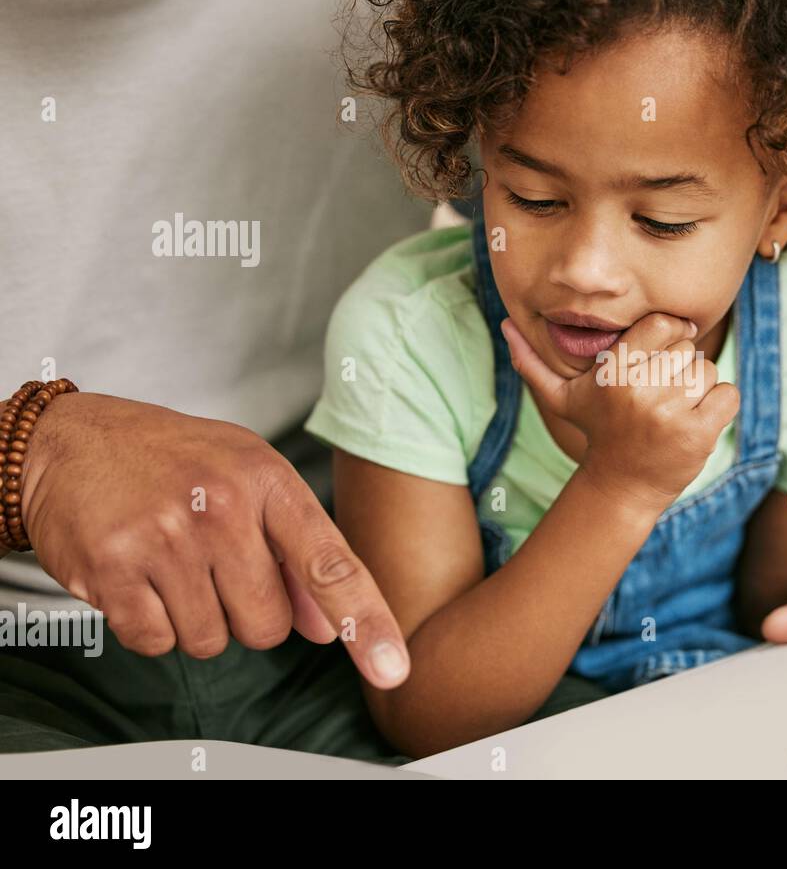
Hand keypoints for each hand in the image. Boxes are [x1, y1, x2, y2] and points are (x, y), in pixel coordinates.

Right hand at [19, 392, 409, 687]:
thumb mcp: (250, 482)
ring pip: (212, 641)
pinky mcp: (111, 569)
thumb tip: (325, 629)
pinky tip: (138, 576)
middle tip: (215, 566)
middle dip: (247, 614)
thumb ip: (297, 552)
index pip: (329, 564)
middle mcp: (220, 507)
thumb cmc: (177, 462)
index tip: (392, 668)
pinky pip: (156, 642)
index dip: (364, 621)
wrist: (72, 441)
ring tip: (173, 564)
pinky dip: (150, 624)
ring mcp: (164, 538)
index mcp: (267, 480)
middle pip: (268, 625)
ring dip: (196, 620)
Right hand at [502, 313, 739, 510]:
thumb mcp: (561, 398)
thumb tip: (504, 324)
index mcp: (613, 372)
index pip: (663, 325)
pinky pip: (727, 394)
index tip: (663, 351)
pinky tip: (695, 419)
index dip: (668, 334)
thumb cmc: (597, 432)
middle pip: (687, 347)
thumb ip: (533, 362)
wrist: (621, 487)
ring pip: (707, 370)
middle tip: (661, 390)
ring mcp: (670, 414)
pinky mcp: (697, 434)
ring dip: (697, 388)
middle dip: (679, 365)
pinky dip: (719, 405)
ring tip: (674, 408)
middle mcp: (640, 391)